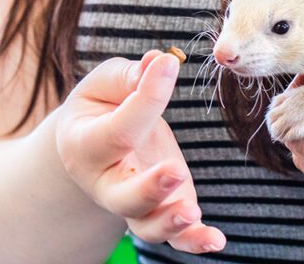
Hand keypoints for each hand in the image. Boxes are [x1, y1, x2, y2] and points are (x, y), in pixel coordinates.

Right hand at [55, 51, 225, 252]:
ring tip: (192, 213)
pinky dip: (194, 241)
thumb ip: (131, 76)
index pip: (119, 127)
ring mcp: (137, 203)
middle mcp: (107, 182)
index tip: (166, 65)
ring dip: (171, 223)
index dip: (145, 97)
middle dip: (149, 188)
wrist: (92, 142)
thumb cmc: (102, 106)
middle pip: (123, 197)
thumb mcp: (106, 84)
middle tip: (174, 170)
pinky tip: (216, 240)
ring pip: (148, 227)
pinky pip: (175, 236)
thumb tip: (161, 63)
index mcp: (86, 145)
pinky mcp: (164, 209)